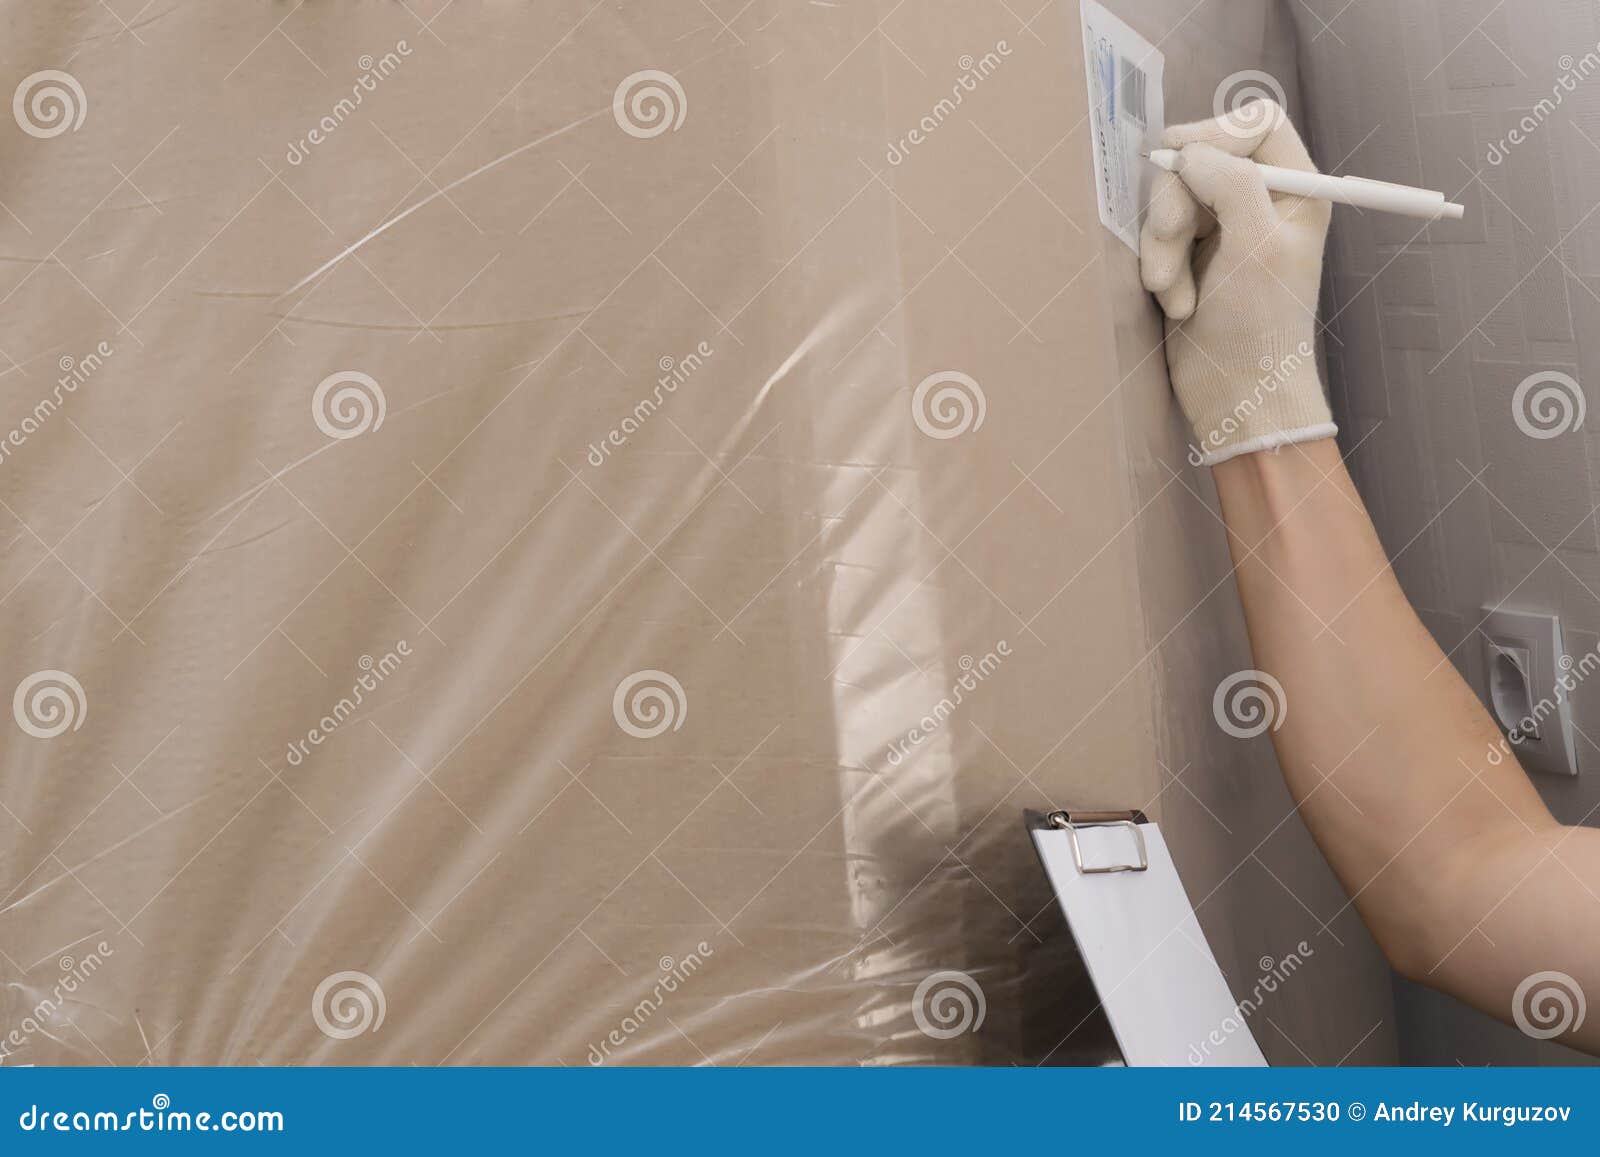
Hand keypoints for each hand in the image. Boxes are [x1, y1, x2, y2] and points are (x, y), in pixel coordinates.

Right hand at [1139, 99, 1335, 464]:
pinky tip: (1176, 300)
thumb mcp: (1257, 245)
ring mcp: (1223, 229)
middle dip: (1174, 207)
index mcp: (1296, 190)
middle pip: (1199, 161)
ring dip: (1161, 246)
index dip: (1212, 135)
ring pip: (1170, 199)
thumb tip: (1187, 153)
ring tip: (1174, 292)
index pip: (1253, 125)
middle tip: (1171, 252)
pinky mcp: (1191, 256)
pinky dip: (1159, 266)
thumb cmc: (1259, 326)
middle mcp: (1260, 201)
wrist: (1236, 395)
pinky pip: (1157, 235)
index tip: (1178, 161)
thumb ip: (1230, 182)